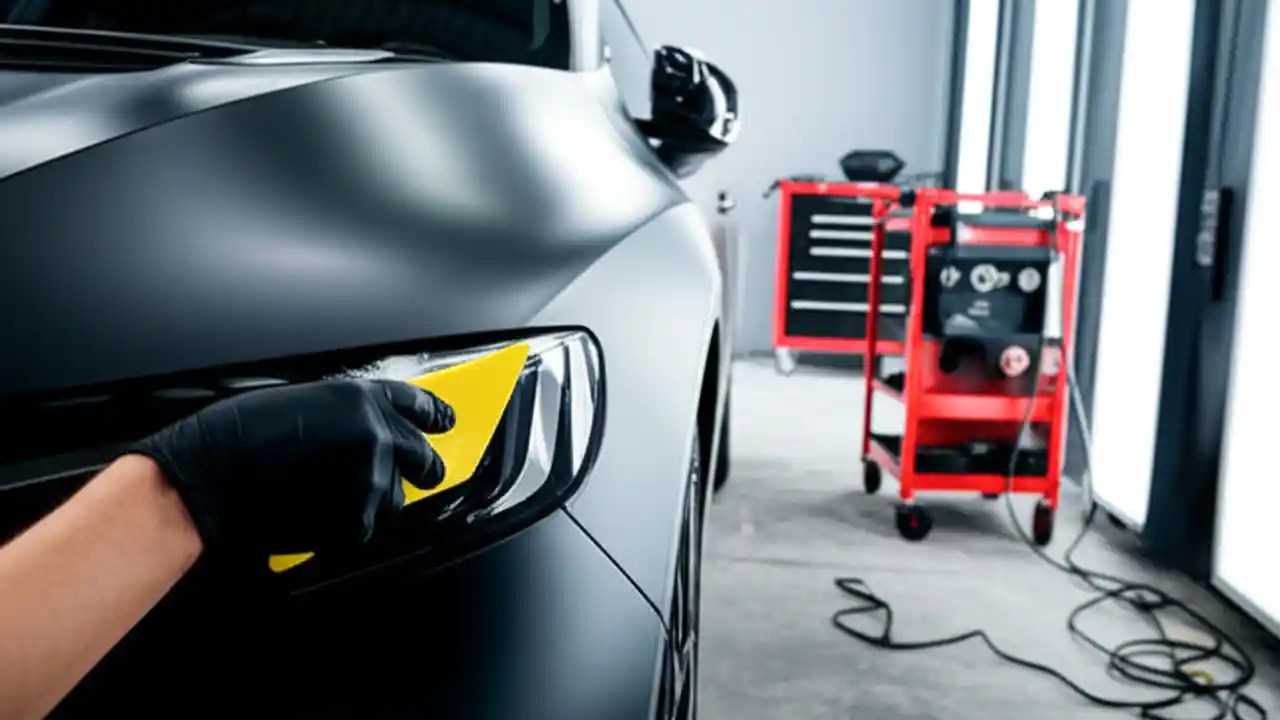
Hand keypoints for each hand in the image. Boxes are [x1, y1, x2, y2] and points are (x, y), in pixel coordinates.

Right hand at [131, 380, 454, 553]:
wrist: (209, 473)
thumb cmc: (240, 435)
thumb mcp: (304, 404)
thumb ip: (349, 417)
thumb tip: (372, 434)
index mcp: (362, 400)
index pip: (419, 406)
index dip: (435, 416)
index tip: (444, 423)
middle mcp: (376, 436)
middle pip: (424, 458)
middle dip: (422, 468)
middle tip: (415, 474)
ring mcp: (370, 481)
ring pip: (396, 500)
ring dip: (376, 502)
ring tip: (336, 499)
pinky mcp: (355, 520)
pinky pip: (366, 530)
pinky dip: (348, 529)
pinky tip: (319, 517)